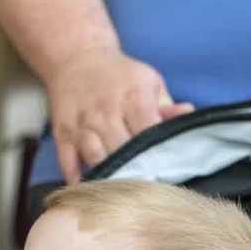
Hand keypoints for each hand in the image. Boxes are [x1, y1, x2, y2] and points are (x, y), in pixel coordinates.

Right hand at [46, 47, 193, 182]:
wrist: (76, 58)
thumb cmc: (118, 75)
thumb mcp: (148, 81)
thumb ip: (167, 105)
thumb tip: (188, 116)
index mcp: (133, 97)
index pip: (148, 133)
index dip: (156, 153)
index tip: (164, 170)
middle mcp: (106, 111)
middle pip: (121, 149)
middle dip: (134, 170)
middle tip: (145, 188)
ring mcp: (82, 124)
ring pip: (94, 157)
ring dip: (107, 175)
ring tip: (120, 191)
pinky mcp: (62, 134)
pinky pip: (67, 162)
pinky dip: (77, 178)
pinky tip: (89, 188)